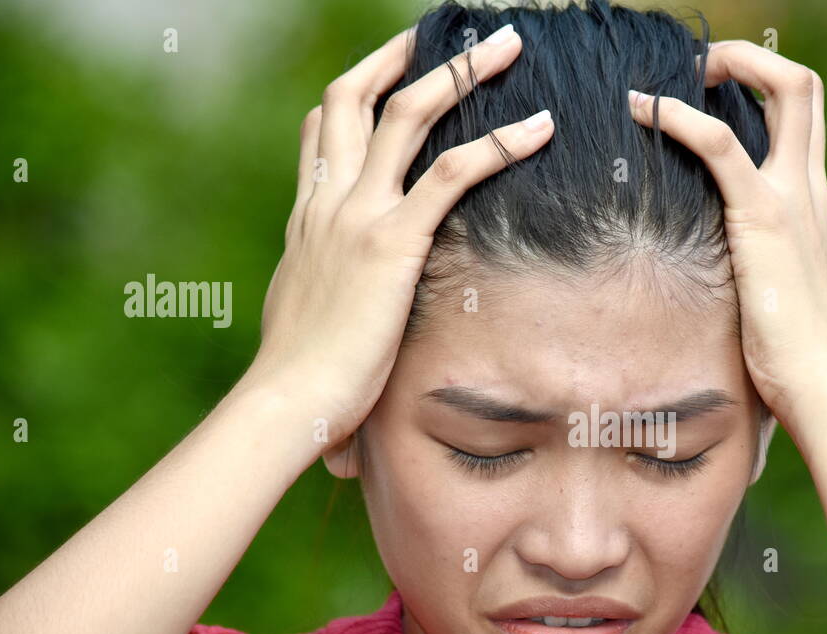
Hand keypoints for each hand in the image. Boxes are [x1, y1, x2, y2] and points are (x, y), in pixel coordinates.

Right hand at [252, 24, 554, 451]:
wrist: (285, 402)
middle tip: (446, 33)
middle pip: (357, 97)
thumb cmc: (297, 379)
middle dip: (402, 55)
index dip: (358, 91)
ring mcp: (358, 216)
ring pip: (409, 114)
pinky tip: (541, 128)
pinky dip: (500, 143)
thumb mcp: (303, 319)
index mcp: (307, 218)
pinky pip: (453, 175)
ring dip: (461, 71)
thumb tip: (334, 313)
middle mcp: (328, 202)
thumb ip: (321, 297)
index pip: (324, 130)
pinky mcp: (393, 243)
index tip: (394, 71)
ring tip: (507, 45)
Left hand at [626, 41, 826, 427]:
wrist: (824, 385)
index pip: (803, 120)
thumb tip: (719, 281)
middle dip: (752, 58)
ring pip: (784, 91)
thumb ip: (757, 268)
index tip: (716, 95)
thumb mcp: (775, 296)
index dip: (764, 88)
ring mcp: (793, 200)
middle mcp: (810, 190)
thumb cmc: (797, 358)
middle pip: (804, 87)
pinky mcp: (765, 220)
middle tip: (699, 68)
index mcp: (813, 205)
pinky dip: (682, 118)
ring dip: (725, 65)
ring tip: (662, 83)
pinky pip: (723, 146)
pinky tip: (644, 111)